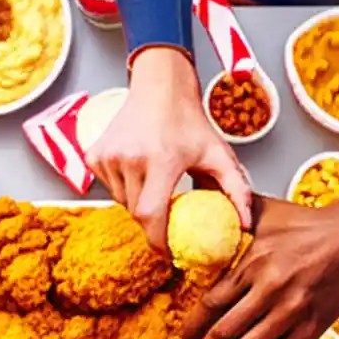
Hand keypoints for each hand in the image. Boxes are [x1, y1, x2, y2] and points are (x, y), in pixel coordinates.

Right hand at [85, 47, 252, 251]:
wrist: (159, 86)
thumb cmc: (188, 119)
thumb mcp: (218, 152)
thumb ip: (236, 188)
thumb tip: (244, 224)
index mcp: (160, 159)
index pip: (150, 215)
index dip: (157, 240)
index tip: (167, 252)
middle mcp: (130, 158)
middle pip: (137, 212)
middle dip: (152, 221)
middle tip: (167, 217)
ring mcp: (108, 156)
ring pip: (121, 202)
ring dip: (138, 203)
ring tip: (155, 184)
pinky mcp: (94, 155)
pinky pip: (109, 188)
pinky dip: (123, 188)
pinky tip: (138, 170)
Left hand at [181, 197, 338, 338]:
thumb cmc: (308, 224)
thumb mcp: (266, 212)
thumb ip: (232, 207)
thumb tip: (202, 189)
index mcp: (253, 265)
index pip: (210, 305)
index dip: (192, 327)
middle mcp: (270, 291)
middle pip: (224, 333)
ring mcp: (293, 311)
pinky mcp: (314, 326)